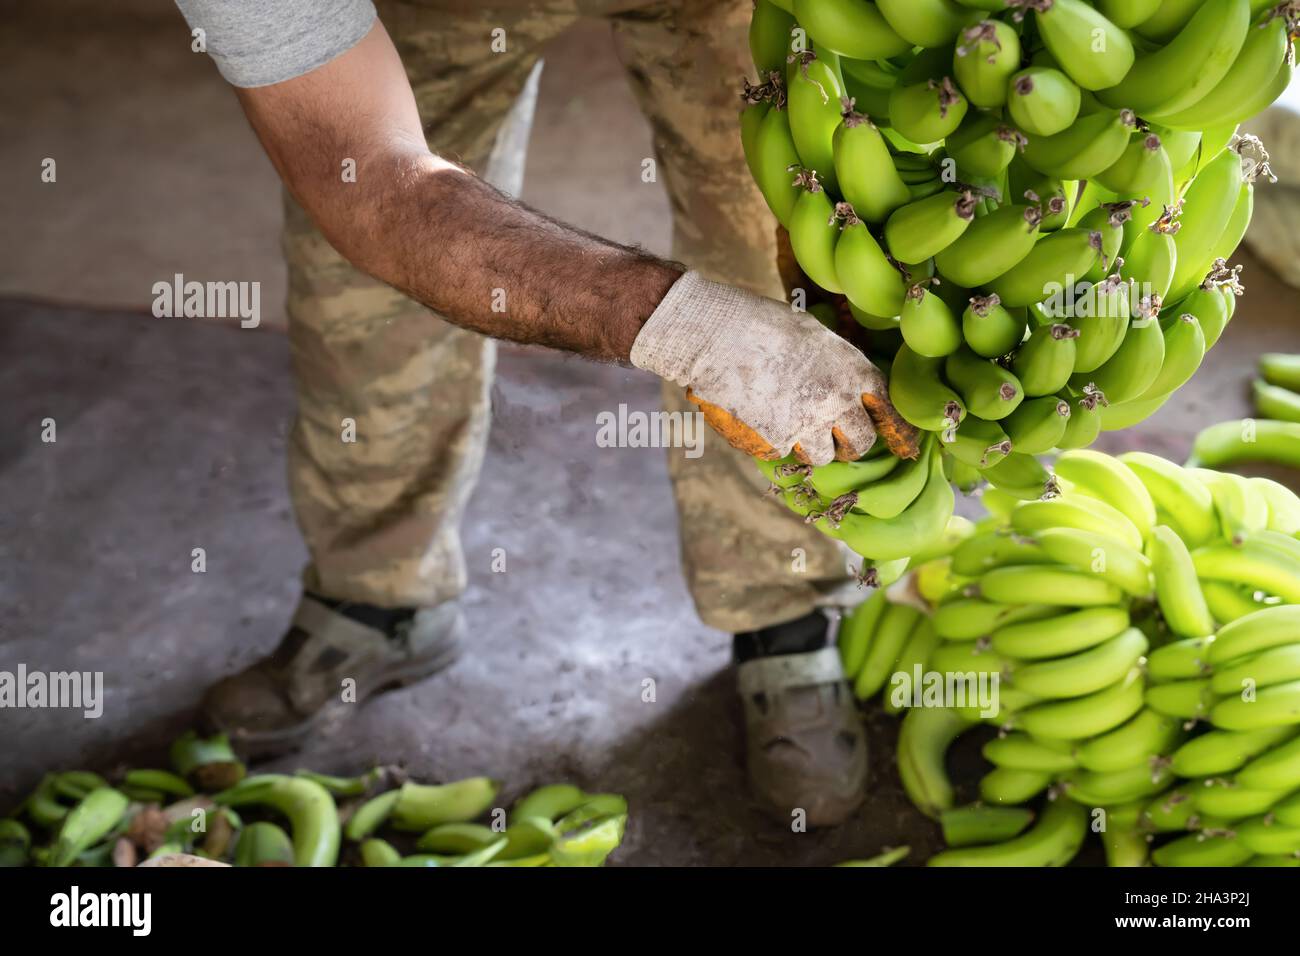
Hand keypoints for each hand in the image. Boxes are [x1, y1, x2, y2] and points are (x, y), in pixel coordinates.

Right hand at [630, 271, 918, 466]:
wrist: (714, 334)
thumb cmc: (762, 324)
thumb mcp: (813, 335)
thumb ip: (836, 367)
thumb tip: (845, 391)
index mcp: (852, 371)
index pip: (888, 409)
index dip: (895, 430)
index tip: (900, 444)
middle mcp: (836, 402)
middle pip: (861, 444)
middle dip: (848, 444)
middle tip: (832, 436)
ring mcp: (806, 426)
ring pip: (822, 457)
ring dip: (810, 446)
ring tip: (789, 422)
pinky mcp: (775, 443)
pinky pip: (783, 454)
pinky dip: (774, 442)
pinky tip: (758, 417)